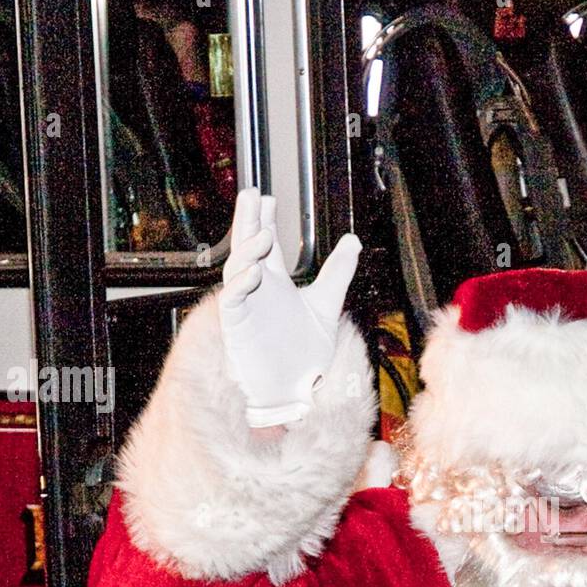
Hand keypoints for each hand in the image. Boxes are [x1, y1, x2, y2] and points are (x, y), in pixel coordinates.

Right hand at [219, 187, 360, 427]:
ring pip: (238, 270)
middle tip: (250, 194)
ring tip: (263, 231)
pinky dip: (241, 285)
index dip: (265, 220)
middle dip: (248, 222)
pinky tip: (254, 270)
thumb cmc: (305, 355)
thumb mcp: (327, 306)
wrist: (295, 392)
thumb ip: (337, 273)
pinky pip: (234, 301)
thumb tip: (353, 241)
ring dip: (248, 250)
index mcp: (275, 283)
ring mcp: (246, 307)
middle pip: (247, 248)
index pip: (266, 245)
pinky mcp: (237, 327)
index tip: (267, 198)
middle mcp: (257, 291)